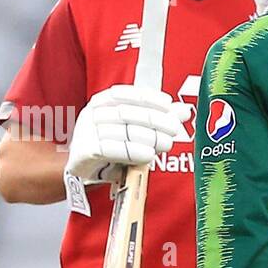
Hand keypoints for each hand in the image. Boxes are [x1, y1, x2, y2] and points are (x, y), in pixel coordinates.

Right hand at [64, 84, 185, 185]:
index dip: (147, 97)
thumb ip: (157, 118)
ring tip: (166, 144)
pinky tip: (148, 155)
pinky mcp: (84, 152)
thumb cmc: (110, 148)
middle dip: (153, 119)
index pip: (124, 94)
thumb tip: (184, 111)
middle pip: (125, 112)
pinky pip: (110, 149)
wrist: (84, 172)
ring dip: (147, 137)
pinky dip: (131, 151)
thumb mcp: (134, 131)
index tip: (168, 104)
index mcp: (100, 103)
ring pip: (120, 131)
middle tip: (174, 128)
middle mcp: (90, 114)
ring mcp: (85, 133)